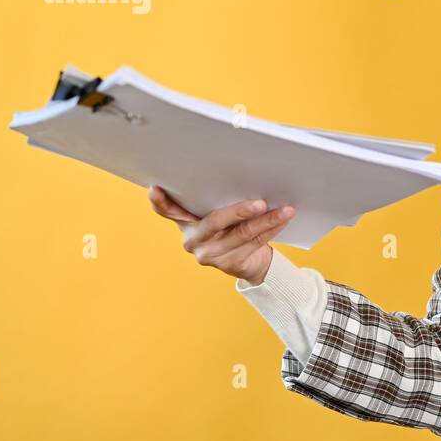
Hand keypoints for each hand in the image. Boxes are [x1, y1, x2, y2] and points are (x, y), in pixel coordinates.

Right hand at [148, 184, 294, 285]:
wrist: (250, 260)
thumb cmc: (234, 226)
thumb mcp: (222, 213)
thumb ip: (220, 200)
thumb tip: (245, 175)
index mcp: (186, 221)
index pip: (168, 210)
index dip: (161, 201)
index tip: (155, 188)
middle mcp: (192, 239)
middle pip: (215, 222)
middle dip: (239, 211)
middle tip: (260, 203)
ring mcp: (208, 255)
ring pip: (241, 234)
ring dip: (267, 221)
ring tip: (285, 210)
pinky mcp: (228, 265)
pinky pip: (254, 243)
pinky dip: (272, 229)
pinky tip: (283, 220)